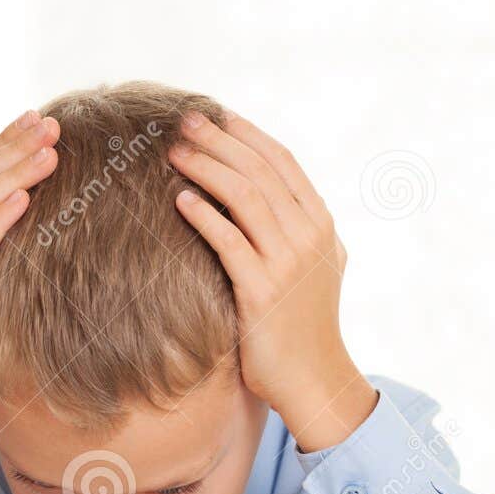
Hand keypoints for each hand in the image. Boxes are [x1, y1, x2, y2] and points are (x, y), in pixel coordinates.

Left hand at [170, 111, 376, 451]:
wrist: (314, 379)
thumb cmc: (305, 323)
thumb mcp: (316, 265)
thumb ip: (297, 227)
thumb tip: (266, 191)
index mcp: (321, 223)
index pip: (282, 161)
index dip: (247, 134)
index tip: (215, 114)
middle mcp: (308, 236)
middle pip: (259, 171)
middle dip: (218, 141)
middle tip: (183, 122)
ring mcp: (287, 263)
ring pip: (244, 197)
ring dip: (206, 168)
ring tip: (173, 153)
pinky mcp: (262, 292)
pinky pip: (228, 242)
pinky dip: (204, 216)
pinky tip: (180, 200)